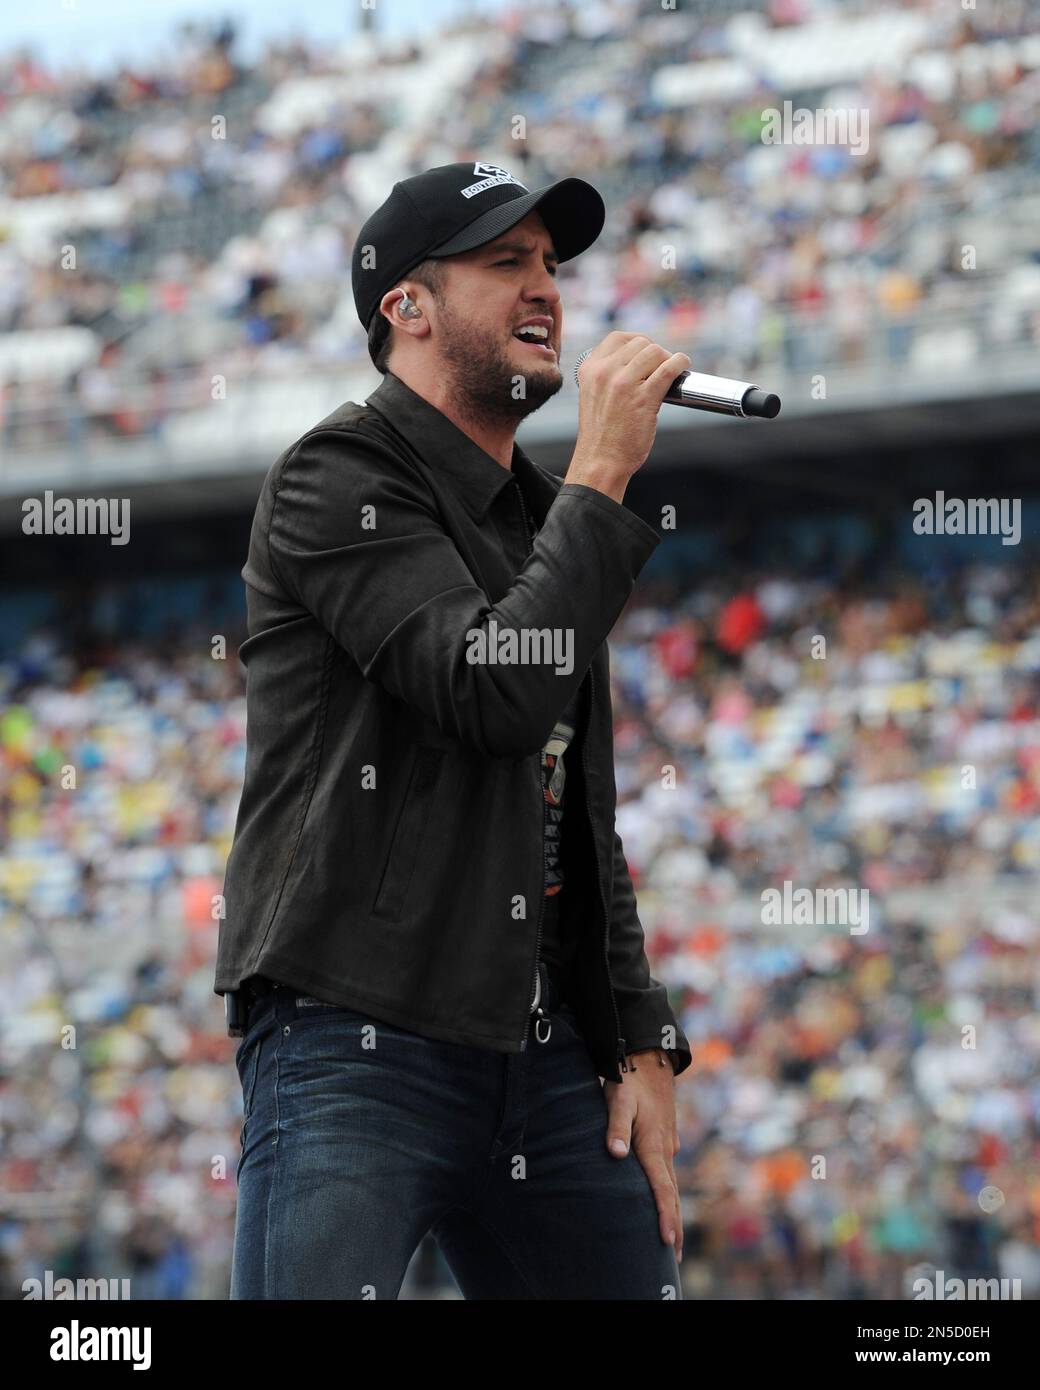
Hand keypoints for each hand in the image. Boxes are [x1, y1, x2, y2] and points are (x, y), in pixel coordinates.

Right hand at [570, 331, 690, 480]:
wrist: (601, 462)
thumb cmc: (601, 435)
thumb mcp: (594, 397)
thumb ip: (608, 377)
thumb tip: (639, 362)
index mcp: (589, 369)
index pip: (618, 338)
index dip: (638, 342)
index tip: (647, 354)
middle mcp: (604, 372)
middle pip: (640, 343)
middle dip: (655, 353)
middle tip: (662, 368)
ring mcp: (624, 384)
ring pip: (655, 352)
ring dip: (668, 358)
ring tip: (672, 371)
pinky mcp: (644, 398)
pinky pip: (668, 368)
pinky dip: (680, 364)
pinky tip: (683, 367)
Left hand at [603, 1049, 682, 1261]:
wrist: (649, 1057)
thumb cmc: (628, 1079)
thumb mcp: (617, 1099)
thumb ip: (615, 1127)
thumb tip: (615, 1154)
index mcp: (653, 1144)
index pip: (661, 1188)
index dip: (664, 1216)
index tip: (667, 1241)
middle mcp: (664, 1148)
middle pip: (671, 1193)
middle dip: (672, 1224)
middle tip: (674, 1255)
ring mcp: (667, 1143)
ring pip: (671, 1183)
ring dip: (671, 1210)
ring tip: (671, 1237)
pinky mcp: (664, 1137)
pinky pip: (667, 1171)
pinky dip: (668, 1191)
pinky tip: (664, 1199)